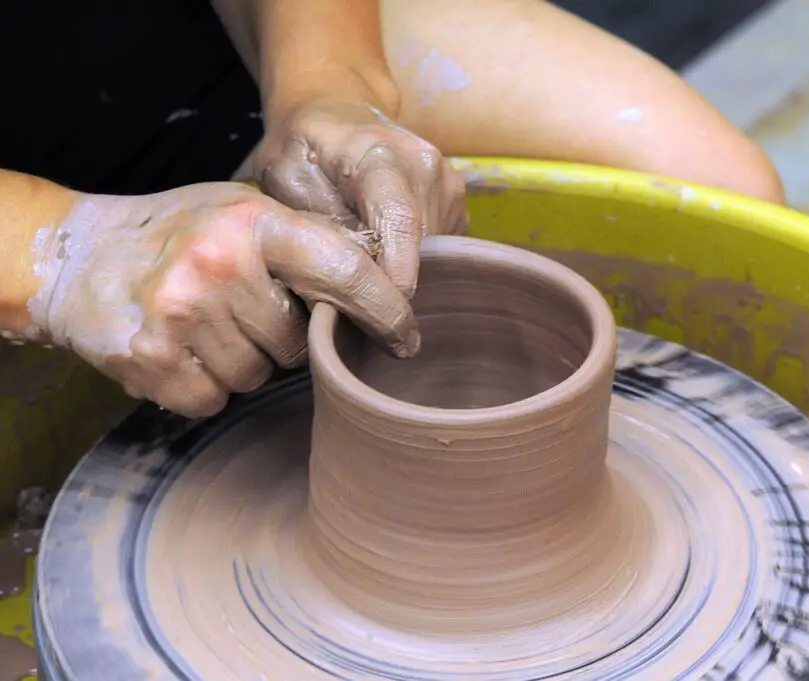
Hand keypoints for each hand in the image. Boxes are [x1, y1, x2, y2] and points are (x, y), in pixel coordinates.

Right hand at [32, 183, 418, 416]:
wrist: (76, 257)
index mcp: (252, 221)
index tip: (407, 338)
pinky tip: (182, 349)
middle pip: (297, 342)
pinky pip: (214, 400)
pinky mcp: (149, 360)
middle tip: (241, 308)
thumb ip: (305, 243)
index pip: (344, 270)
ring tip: (206, 323)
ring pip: (257, 376)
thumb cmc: (178, 233)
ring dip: (242, 361)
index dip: (385, 310)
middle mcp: (218, 264)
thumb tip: (385, 286)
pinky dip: (205, 385)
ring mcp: (180, 314)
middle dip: (280, 336)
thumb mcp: (243, 213)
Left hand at [254, 99, 467, 297]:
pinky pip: (441, 251)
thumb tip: (347, 284)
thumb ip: (319, 228)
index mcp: (381, 155)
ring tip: (363, 269)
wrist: (334, 113)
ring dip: (401, 273)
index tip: (384, 320)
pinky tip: (383, 254)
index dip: (397, 276)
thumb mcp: (287, 181)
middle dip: (391, 283)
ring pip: (435, 256)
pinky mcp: (457, 203)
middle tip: (353, 304)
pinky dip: (414, 263)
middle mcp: (427, 166)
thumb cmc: (303, 148)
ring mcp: (448, 184)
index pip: (401, 223)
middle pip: (421, 248)